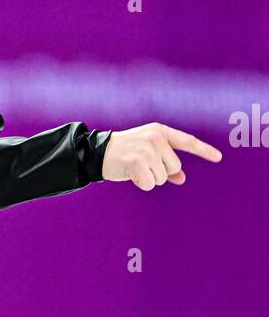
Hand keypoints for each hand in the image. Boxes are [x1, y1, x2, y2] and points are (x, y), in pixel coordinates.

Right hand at [102, 123, 221, 189]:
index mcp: (160, 131)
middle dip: (161, 172)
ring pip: (163, 178)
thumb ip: (165, 163)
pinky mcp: (136, 162)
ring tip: (135, 168)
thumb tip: (180, 178)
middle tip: (142, 165)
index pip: (187, 142)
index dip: (204, 150)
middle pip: (175, 167)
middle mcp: (156, 138)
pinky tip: (130, 175)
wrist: (98, 152)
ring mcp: (146, 149)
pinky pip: (150, 184)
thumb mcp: (148, 153)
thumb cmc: (126, 152)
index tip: (218, 158)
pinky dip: (141, 184)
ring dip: (150, 178)